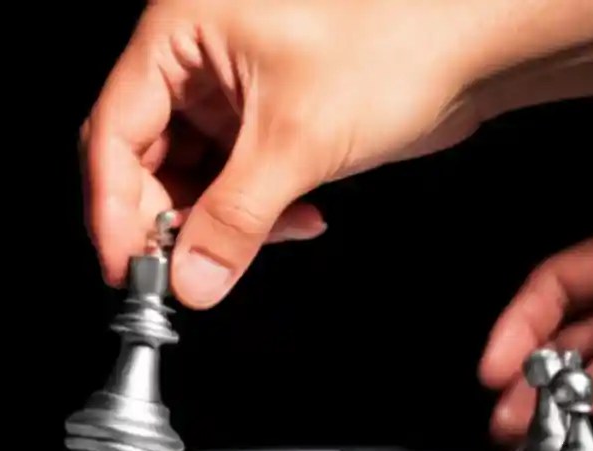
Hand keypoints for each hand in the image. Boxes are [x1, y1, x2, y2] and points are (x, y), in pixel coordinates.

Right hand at [80, 0, 483, 306]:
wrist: (478, 42)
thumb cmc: (398, 40)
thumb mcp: (298, 139)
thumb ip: (234, 219)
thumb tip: (189, 279)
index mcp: (180, 29)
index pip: (114, 129)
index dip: (114, 207)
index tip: (126, 265)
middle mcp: (196, 52)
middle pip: (143, 156)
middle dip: (170, 219)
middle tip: (184, 271)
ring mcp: (229, 84)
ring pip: (189, 174)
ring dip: (218, 221)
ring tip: (260, 239)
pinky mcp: (263, 112)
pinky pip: (231, 176)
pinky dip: (253, 210)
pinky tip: (294, 218)